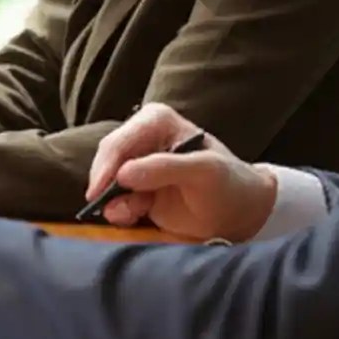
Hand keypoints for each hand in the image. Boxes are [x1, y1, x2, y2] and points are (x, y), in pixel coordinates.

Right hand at [87, 104, 277, 241]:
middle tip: (117, 211)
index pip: (119, 143)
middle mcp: (141, 138)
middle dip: (107, 188)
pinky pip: (113, 200)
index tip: (98, 195)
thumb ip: (165, 168)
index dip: (105, 168)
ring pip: (106, 183)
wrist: (240, 213)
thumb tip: (123, 174)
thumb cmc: (229, 184)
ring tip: (134, 214)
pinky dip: (120, 212)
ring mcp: (136, 165)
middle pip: (106, 162)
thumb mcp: (205, 172)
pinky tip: (136, 216)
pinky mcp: (135, 189)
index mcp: (156, 121)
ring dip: (114, 202)